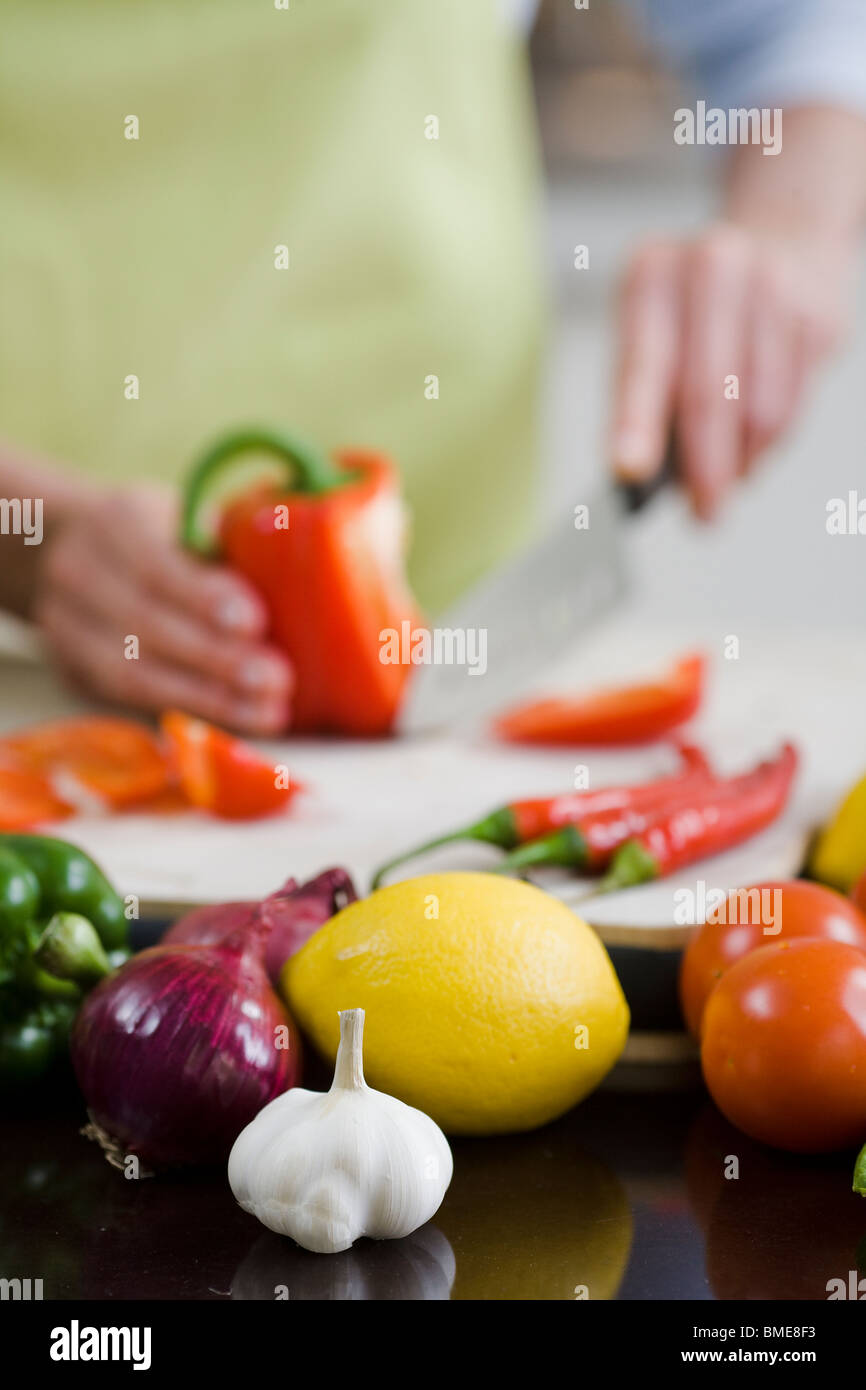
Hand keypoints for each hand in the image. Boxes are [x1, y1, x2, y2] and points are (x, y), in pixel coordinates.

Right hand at [34, 484, 292, 732]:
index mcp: (119, 523)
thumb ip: (231, 543)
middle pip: (146, 626)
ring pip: (132, 674)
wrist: (65, 548)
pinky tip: (232, 724)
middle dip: (216, 660)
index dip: (204, 598)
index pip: (158, 566)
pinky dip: (184, 713)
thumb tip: (313, 573)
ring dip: (205, 699)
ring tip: (265, 714)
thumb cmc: (158, 535)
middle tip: (276, 681)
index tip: (255, 623)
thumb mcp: (186, 518)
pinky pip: (127, 702)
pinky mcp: (72, 670)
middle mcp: (80, 572)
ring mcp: (65, 625)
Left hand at [610, 222, 852, 517]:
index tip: (628, 472)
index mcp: (652, 275)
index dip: (636, 423)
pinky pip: (793, 407)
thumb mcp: (649, 329)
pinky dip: (770, 443)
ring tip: (727, 481)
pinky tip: (753, 447)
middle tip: (703, 515)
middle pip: (709, 392)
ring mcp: (774, 286)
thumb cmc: (695, 307)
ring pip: (760, 410)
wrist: (782, 239)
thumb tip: (638, 478)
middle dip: (705, 469)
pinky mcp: (817, 317)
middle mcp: (714, 267)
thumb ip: (638, 396)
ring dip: (742, 463)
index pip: (643, 362)